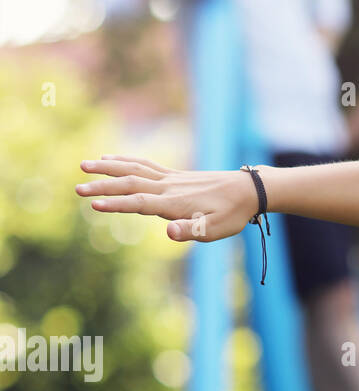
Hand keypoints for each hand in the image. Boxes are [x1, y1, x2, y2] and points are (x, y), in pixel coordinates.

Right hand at [76, 154, 259, 242]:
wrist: (249, 190)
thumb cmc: (233, 214)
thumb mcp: (216, 230)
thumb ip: (191, 231)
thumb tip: (169, 232)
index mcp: (175, 203)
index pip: (140, 203)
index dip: (117, 204)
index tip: (94, 205)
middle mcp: (169, 187)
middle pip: (130, 184)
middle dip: (103, 186)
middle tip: (77, 187)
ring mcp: (171, 179)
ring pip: (134, 169)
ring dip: (109, 167)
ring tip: (85, 165)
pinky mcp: (174, 175)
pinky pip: (145, 165)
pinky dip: (126, 160)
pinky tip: (111, 158)